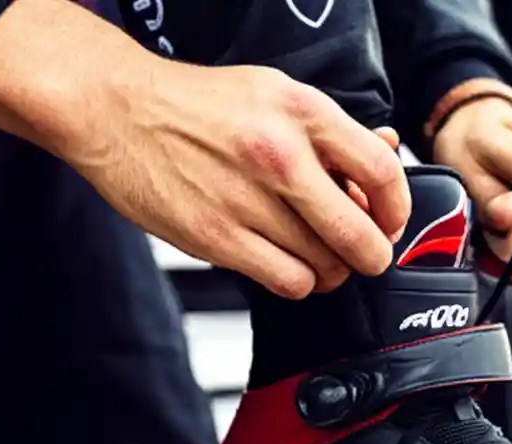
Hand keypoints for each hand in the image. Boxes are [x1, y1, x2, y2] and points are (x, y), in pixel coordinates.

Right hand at [0, 0, 409, 297]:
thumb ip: (332, 131)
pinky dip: (296, 281)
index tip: (390, 221)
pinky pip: (287, 282)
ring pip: (326, 267)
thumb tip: (389, 148)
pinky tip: (283, 261)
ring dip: (331, 271)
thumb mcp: (274, 94)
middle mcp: (279, 154)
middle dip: (371, 255)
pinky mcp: (215, 236)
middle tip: (363, 253)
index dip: (397, 209)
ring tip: (317, 255)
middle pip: (360, 234)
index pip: (383, 172)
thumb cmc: (197, 104)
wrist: (114, 108)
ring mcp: (246, 199)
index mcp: (302, 111)